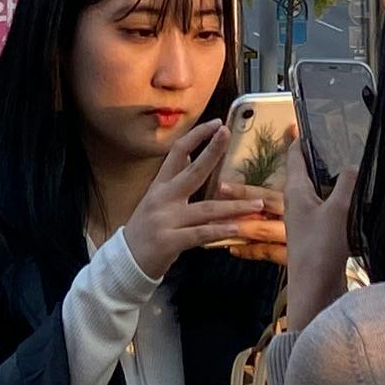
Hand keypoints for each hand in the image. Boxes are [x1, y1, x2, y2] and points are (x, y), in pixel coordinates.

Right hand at [122, 120, 280, 282]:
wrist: (126, 261)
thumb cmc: (145, 229)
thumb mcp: (155, 199)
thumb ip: (173, 178)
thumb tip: (188, 154)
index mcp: (160, 185)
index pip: (177, 152)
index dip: (196, 136)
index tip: (216, 123)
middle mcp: (162, 198)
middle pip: (192, 171)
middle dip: (212, 152)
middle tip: (228, 135)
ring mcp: (165, 220)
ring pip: (205, 209)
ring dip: (234, 206)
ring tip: (257, 203)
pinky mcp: (169, 242)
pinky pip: (200, 234)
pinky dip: (221, 231)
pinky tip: (238, 228)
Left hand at [282, 134, 356, 327]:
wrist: (317, 292)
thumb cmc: (320, 248)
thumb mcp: (338, 209)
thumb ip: (349, 182)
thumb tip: (355, 162)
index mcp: (295, 191)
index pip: (295, 156)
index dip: (300, 137)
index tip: (301, 121)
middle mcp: (298, 204)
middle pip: (304, 174)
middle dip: (313, 158)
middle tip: (326, 139)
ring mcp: (307, 222)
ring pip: (317, 193)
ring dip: (328, 181)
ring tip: (346, 167)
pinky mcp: (319, 238)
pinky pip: (327, 213)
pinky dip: (339, 203)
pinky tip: (355, 203)